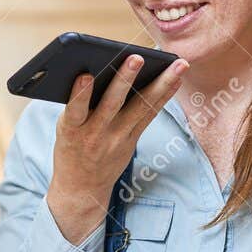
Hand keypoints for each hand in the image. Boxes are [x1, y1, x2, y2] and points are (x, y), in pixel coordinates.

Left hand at [45, 55, 187, 242]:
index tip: (181, 67)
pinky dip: (80, 94)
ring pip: (111, 103)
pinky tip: (84, 76)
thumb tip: (133, 80)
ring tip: (133, 59)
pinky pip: (75, 111)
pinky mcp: (69, 133)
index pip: (152, 107)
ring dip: (122, 80)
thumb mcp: (123, 145)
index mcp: (131, 135)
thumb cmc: (100, 161)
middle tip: (166, 59)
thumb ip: (130, 118)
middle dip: (154, 81)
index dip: (168, 87)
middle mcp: (116, 134)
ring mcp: (93, 134)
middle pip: (137, 103)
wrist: (78, 192)